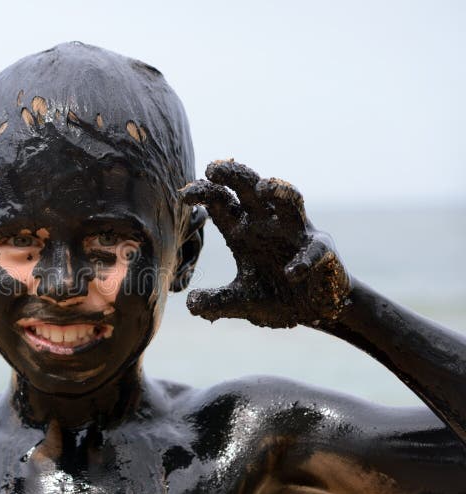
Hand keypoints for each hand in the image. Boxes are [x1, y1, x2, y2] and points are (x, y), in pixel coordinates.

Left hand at [180, 160, 350, 327]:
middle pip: (251, 188)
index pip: (222, 202)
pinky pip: (314, 249)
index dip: (205, 193)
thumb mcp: (242, 301)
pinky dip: (304, 260)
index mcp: (243, 230)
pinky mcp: (322, 250)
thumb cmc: (277, 296)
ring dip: (279, 190)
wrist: (315, 311)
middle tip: (214, 168)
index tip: (185, 195)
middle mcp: (268, 224)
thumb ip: (218, 301)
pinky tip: (292, 273)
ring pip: (291, 200)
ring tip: (264, 187)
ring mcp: (297, 233)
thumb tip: (192, 305)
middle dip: (234, 175)